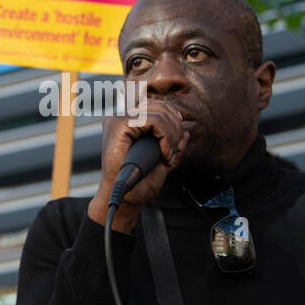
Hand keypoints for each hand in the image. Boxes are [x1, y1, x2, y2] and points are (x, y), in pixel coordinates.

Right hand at [87, 99, 189, 231]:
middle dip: (176, 129)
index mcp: (130, 122)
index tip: (178, 142)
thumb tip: (186, 132)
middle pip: (161, 107)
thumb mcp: (162, 159)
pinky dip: (165, 137)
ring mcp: (119, 119)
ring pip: (159, 113)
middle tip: (174, 151)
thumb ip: (173, 145)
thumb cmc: (140, 182)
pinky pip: (153, 121)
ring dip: (172, 136)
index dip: (174, 121)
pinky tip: (163, 154)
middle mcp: (123, 116)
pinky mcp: (119, 124)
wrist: (127, 197)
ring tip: (168, 155)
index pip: (158, 106)